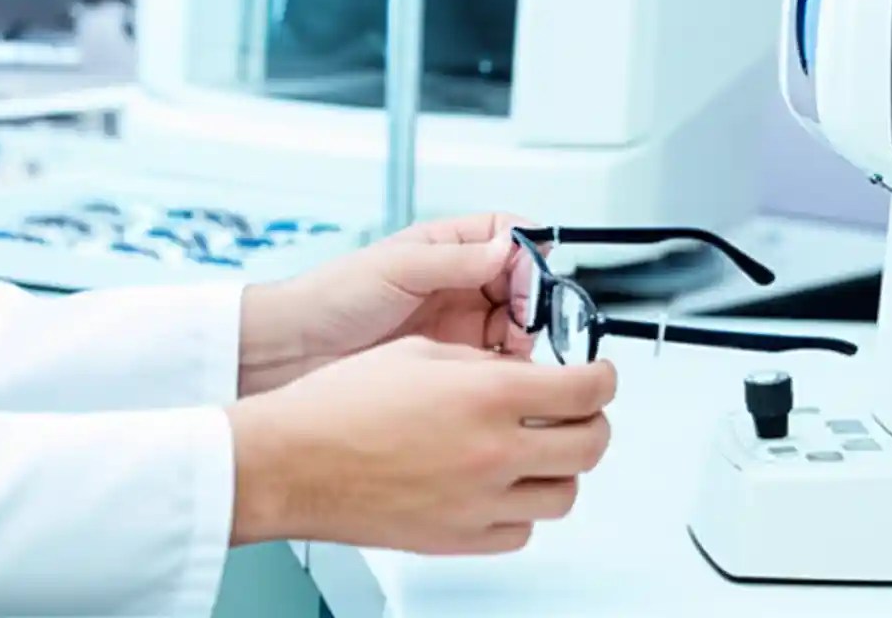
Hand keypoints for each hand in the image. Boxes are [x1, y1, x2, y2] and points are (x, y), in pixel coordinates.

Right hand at [226, 337, 616, 552]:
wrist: (288, 462)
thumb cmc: (335, 406)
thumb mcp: (418, 353)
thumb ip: (482, 363)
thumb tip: (520, 373)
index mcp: (487, 396)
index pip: (586, 389)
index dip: (603, 377)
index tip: (599, 375)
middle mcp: (493, 453)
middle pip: (590, 445)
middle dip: (594, 422)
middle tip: (581, 412)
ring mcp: (479, 503)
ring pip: (564, 495)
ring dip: (561, 469)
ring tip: (539, 452)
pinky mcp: (458, 539)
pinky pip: (522, 532)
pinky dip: (523, 509)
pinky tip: (501, 488)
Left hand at [240, 214, 533, 395]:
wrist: (292, 352)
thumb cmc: (330, 299)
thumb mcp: (395, 267)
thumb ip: (455, 258)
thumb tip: (506, 248)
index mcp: (443, 249)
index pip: (505, 236)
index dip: (526, 251)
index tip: (533, 272)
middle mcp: (454, 284)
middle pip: (519, 284)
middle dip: (531, 299)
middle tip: (525, 320)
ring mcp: (454, 324)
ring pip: (514, 324)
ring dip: (522, 334)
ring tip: (511, 349)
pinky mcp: (449, 363)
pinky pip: (494, 362)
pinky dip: (505, 366)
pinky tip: (499, 372)